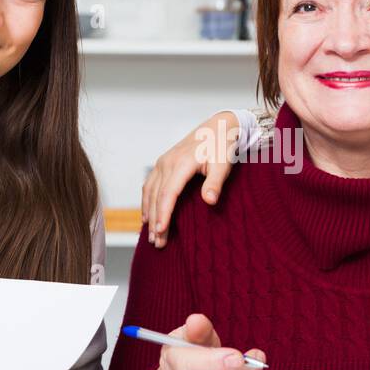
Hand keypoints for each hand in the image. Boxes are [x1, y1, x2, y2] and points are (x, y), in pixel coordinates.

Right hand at [141, 111, 240, 248]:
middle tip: (156, 243)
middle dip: (155, 220)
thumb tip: (209, 201)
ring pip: (150, 191)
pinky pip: (149, 184)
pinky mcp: (163, 163)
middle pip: (156, 196)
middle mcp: (167, 162)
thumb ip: (215, 183)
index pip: (168, 194)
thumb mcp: (223, 164)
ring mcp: (163, 162)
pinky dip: (146, 201)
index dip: (163, 214)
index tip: (161, 232)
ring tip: (150, 234)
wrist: (219, 126)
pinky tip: (147, 214)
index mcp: (181, 163)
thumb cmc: (223, 146)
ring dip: (149, 213)